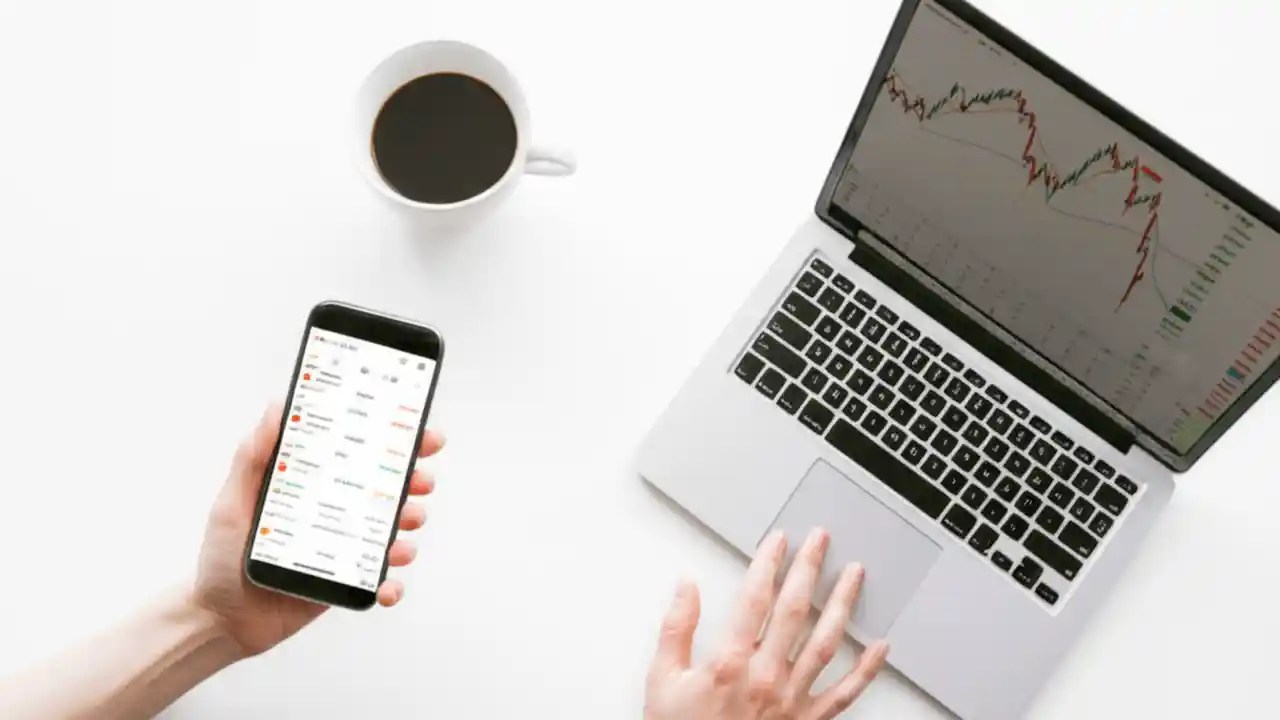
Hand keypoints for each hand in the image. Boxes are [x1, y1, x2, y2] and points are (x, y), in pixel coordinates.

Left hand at [193, 401, 444, 656]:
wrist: (219, 620)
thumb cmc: (220, 558)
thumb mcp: (231, 503)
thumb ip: (251, 458)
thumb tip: (276, 408)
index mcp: (314, 486)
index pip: (360, 456)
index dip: (396, 442)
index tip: (420, 434)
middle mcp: (336, 513)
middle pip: (388, 490)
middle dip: (415, 481)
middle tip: (422, 481)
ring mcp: (345, 549)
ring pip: (394, 531)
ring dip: (410, 527)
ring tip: (405, 530)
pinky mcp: (348, 584)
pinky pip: (382, 581)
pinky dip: (394, 585)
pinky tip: (386, 587)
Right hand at [645, 528, 887, 719]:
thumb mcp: (662, 680)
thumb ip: (676, 628)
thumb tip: (686, 586)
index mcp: (729, 662)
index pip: (754, 599)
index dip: (768, 563)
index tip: (779, 540)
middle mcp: (766, 676)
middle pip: (794, 610)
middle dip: (809, 569)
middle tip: (821, 540)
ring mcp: (791, 700)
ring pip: (826, 642)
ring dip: (842, 604)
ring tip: (854, 574)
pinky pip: (845, 693)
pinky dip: (867, 669)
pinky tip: (880, 646)